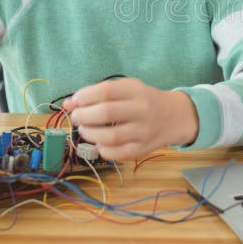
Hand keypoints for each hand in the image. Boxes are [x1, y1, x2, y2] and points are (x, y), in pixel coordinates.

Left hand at [62, 78, 198, 160]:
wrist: (174, 116)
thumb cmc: (144, 100)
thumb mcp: (126, 89)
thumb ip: (98, 94)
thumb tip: (68, 104)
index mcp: (136, 90)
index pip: (106, 91)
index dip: (85, 96)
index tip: (76, 101)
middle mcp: (142, 110)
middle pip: (106, 113)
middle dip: (84, 116)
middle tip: (77, 117)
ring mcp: (143, 131)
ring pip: (110, 137)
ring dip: (90, 134)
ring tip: (85, 129)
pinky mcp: (142, 149)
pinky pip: (116, 153)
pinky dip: (102, 149)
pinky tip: (99, 142)